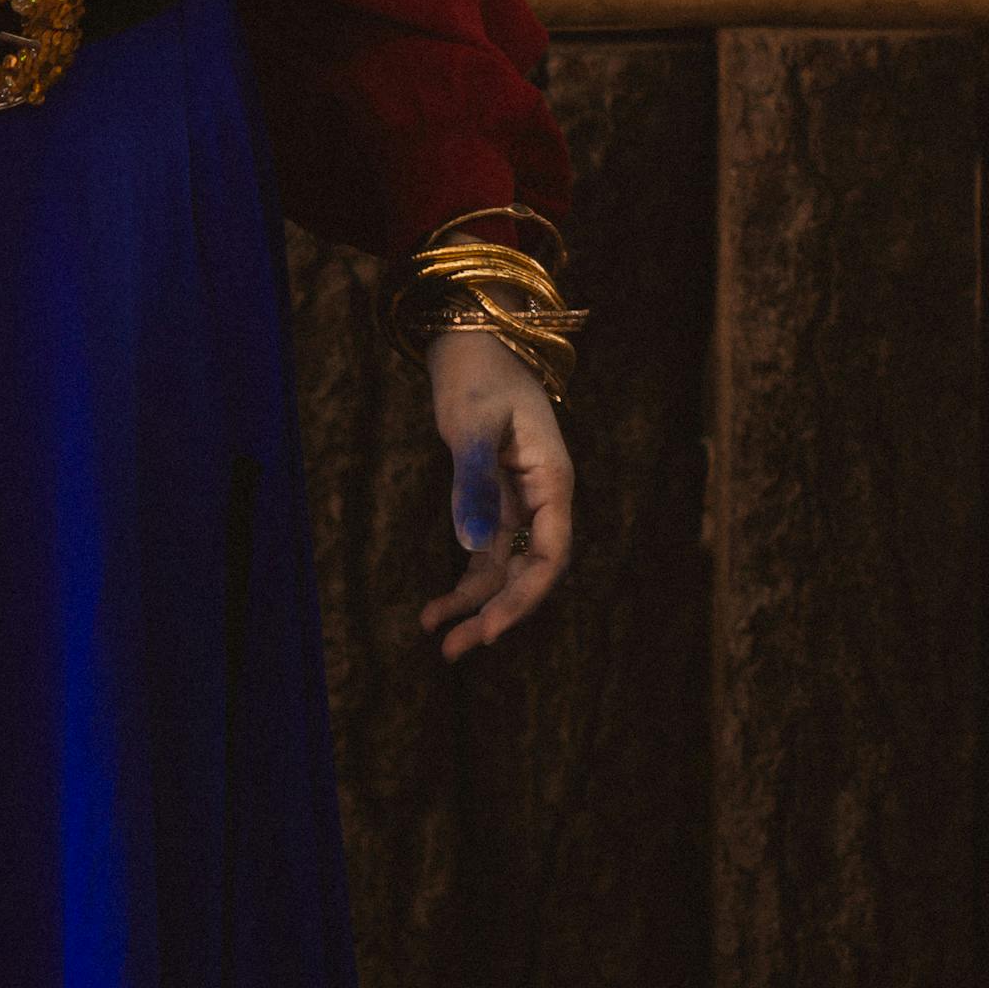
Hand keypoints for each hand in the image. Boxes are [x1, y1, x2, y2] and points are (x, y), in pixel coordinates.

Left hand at [418, 327, 572, 661]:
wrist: (470, 337)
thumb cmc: (476, 373)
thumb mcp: (471, 424)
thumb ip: (473, 481)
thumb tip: (472, 546)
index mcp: (553, 481)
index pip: (549, 555)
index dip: (525, 597)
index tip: (493, 629)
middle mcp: (543, 499)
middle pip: (529, 572)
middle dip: (496, 613)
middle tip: (456, 650)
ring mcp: (520, 503)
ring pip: (506, 569)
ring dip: (476, 606)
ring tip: (439, 640)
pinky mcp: (494, 500)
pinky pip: (486, 553)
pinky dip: (464, 580)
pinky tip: (435, 610)